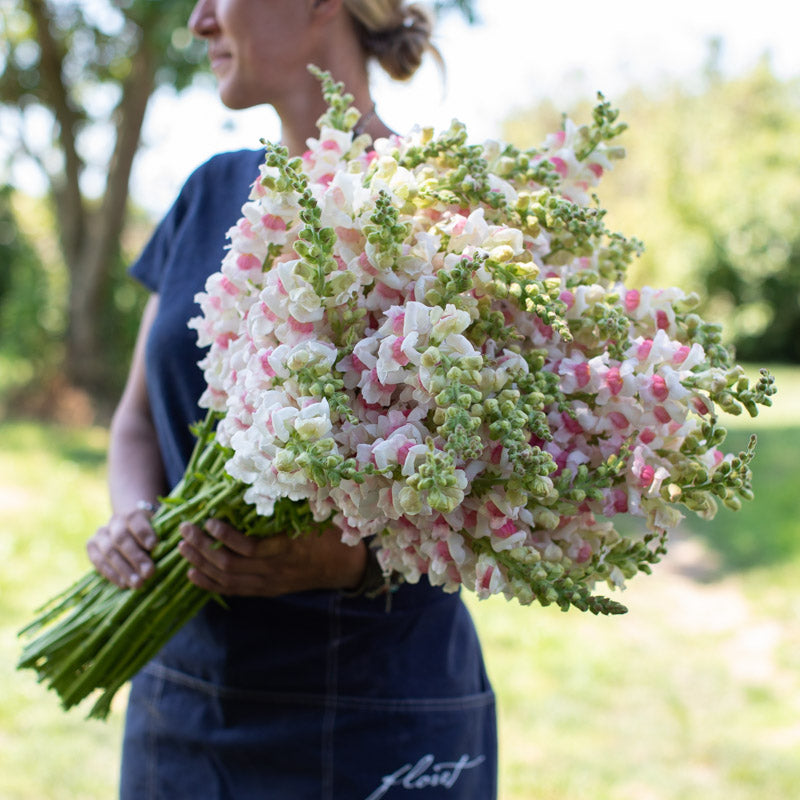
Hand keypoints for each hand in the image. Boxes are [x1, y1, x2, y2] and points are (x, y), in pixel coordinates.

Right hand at [87, 508, 157, 588]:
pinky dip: (111, 574)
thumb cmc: (151, 532)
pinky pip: (98, 561)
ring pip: (109, 551)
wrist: (130, 528)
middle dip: (136, 557)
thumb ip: (161, 536)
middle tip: (149, 572)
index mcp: (132, 513)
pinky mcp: (91, 546)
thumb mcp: (159, 529)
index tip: (153, 545)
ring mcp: (101, 533)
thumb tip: (164, 550)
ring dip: (124, 569)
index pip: (134, 518)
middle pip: (122, 538)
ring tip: (138, 583)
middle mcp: (115, 521)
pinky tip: (123, 584)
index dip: (143, 532)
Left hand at [178, 519, 367, 596]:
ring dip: (201, 564)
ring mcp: (268, 584)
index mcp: (287, 549)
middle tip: (185, 529)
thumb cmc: (328, 534)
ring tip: (182, 547)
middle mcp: (274, 571)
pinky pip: (232, 591)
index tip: (209, 520)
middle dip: (203, 547)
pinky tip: (192, 573)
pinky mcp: (265, 590)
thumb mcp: (315, 515)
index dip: (225, 537)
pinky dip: (209, 584)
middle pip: (230, 565)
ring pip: (226, 580)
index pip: (250, 549)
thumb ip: (292, 502)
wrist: (343, 567)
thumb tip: (267, 474)